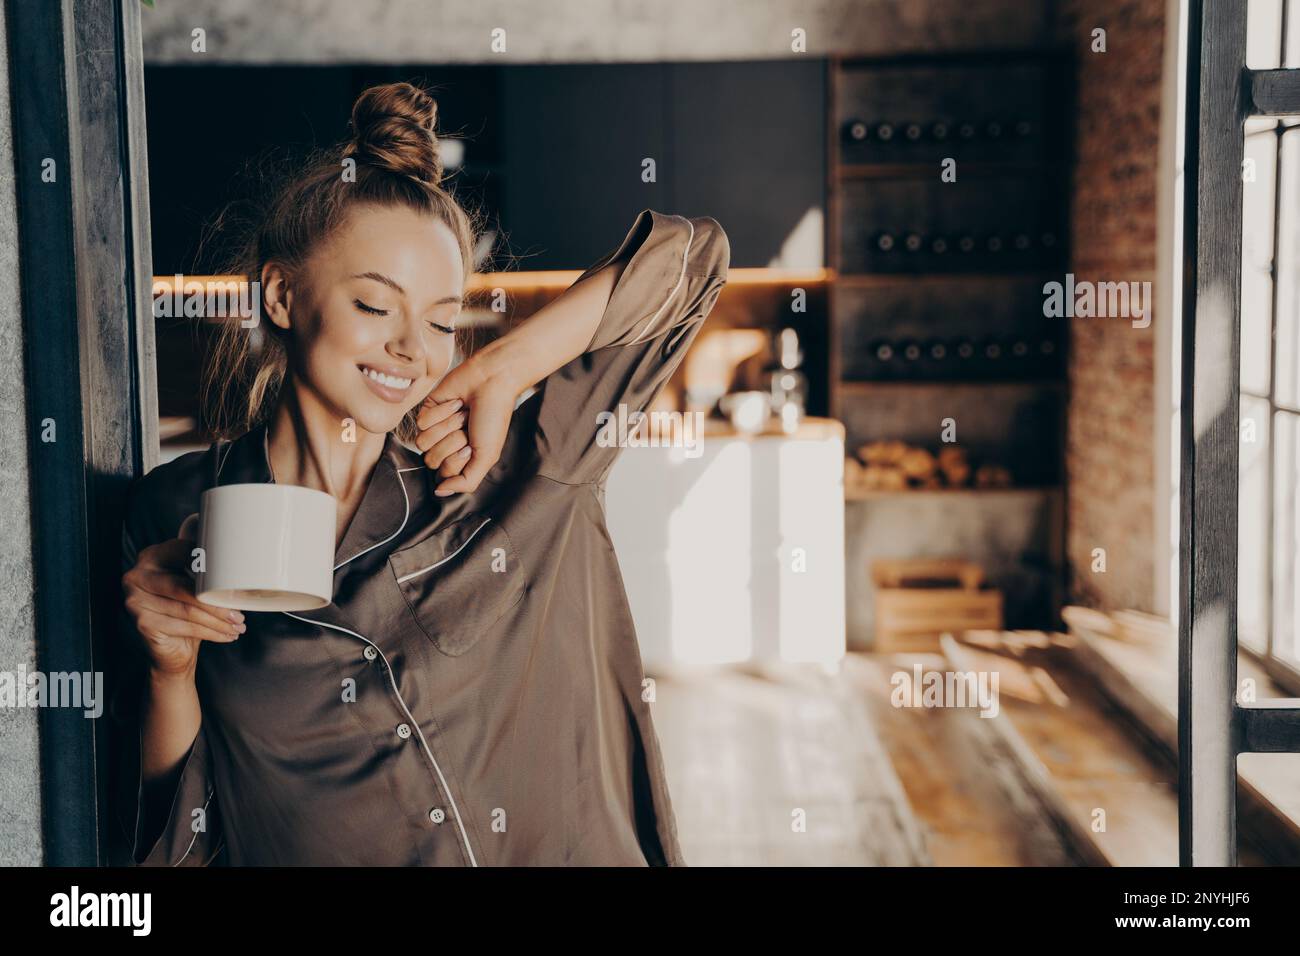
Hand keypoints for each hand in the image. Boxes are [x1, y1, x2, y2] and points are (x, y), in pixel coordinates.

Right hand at [121, 518, 244, 677]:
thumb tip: (237, 548)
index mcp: (152, 556)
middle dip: (218, 603)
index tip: (237, 579)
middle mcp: (138, 575)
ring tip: (238, 626)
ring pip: (188, 610)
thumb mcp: (195, 583)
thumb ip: (205, 564)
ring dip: (219, 621)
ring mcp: (135, 600)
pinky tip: (226, 635)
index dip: (213, 566)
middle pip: (186, 587)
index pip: (186, 553)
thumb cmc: (186, 610)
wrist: (172, 649)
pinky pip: (184, 627)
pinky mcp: (142, 622)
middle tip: (241, 615)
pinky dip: (211, 633)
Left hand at [416, 355, 521, 495]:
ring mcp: (434, 428)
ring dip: (447, 426)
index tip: (474, 444)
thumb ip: (467, 481)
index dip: (458, 459)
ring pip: (423, 442)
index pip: (444, 474)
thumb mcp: (487, 456)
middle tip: (468, 428)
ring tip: (463, 415)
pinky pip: (421, 422)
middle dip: (452, 442)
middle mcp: (445, 446)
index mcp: (460, 459)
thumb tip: (439, 492)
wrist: (491, 381)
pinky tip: (455, 403)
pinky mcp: (426, 410)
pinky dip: (441, 412)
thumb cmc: (493, 417)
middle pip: (431, 460)